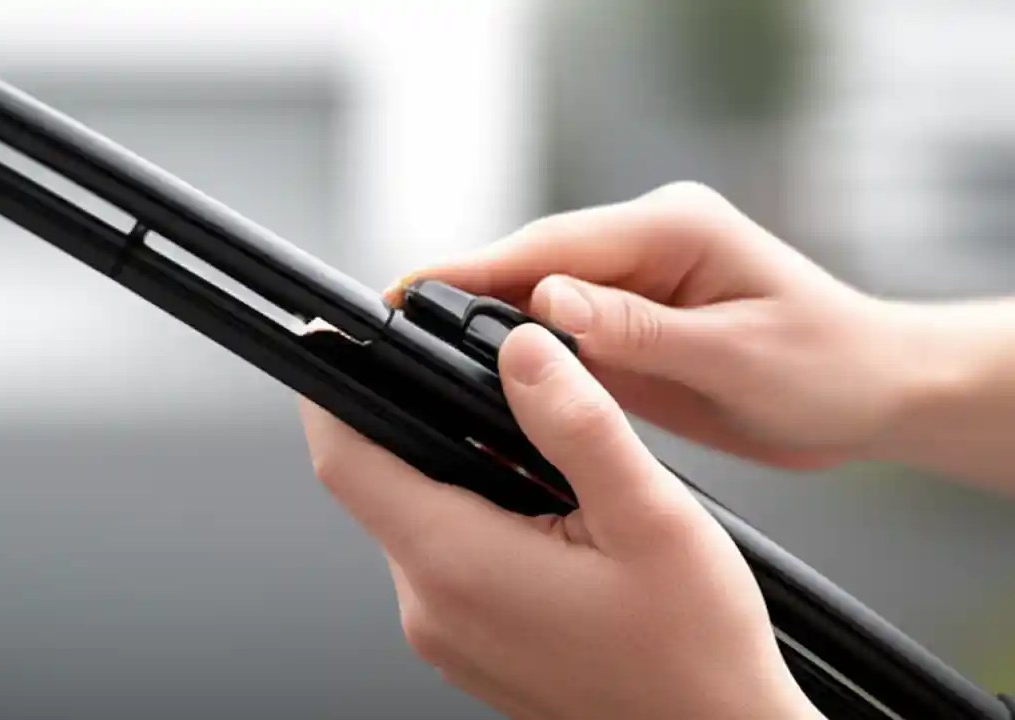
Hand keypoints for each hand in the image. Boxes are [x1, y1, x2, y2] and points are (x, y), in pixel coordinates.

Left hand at [299, 326, 820, 718]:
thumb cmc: (693, 651)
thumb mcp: (652, 517)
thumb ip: (577, 425)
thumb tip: (521, 352)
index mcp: (458, 563)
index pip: (344, 462)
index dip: (330, 395)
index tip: (340, 350)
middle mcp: (432, 606)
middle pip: (382, 484)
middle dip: (421, 426)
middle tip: (492, 393)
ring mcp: (445, 634)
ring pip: (418, 519)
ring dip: (458, 475)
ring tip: (537, 462)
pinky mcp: (468, 646)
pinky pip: (445, 562)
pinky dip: (477, 523)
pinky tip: (545, 519)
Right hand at [389, 182, 916, 469]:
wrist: (870, 393)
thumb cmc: (825, 366)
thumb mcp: (735, 353)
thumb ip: (639, 327)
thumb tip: (547, 301)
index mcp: (671, 228)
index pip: (552, 244)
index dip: (476, 267)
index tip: (413, 287)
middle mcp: (645, 246)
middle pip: (532, 264)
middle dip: (467, 294)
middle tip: (400, 330)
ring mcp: (635, 284)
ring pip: (539, 301)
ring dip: (489, 327)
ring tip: (425, 356)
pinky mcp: (633, 322)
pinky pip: (563, 334)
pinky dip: (525, 354)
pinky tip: (487, 378)